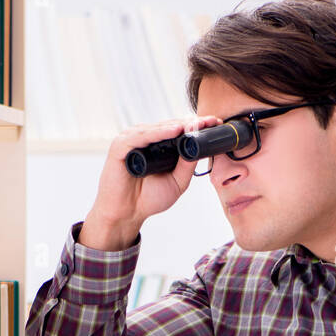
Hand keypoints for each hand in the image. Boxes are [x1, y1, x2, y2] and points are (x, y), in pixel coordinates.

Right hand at [83, 115, 222, 246]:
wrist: (127, 214)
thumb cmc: (147, 199)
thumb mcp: (177, 182)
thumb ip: (187, 165)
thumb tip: (201, 145)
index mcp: (158, 146)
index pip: (179, 131)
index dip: (196, 126)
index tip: (214, 123)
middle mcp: (146, 140)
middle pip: (170, 126)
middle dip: (191, 123)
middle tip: (210, 121)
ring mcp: (132, 141)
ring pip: (158, 128)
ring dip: (177, 125)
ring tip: (195, 124)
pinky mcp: (120, 146)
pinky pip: (142, 136)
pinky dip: (158, 132)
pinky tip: (174, 130)